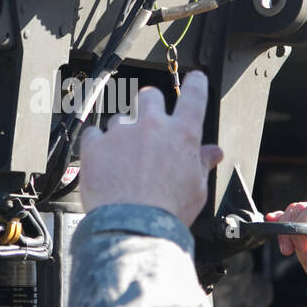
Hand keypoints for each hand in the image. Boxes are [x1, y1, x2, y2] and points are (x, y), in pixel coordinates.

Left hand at [79, 71, 224, 226]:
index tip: (195, 78)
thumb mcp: (196, 189)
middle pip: (150, 97)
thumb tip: (212, 153)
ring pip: (120, 119)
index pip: (194, 96)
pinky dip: (98, 145)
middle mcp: (152, 126)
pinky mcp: (95, 145)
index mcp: (182, 134)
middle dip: (150, 107)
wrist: (133, 227)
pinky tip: (103, 162)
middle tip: (149, 128)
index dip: (196, 84)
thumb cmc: (167, 212)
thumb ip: (202, 164)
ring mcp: (121, 133)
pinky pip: (94, 134)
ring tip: (124, 161)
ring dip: (122, 133)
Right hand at [266, 199, 306, 297]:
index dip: (304, 221)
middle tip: (297, 252)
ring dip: (284, 231)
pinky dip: (279, 226)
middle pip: (302, 209)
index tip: (304, 244)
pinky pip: (289, 225)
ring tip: (288, 251)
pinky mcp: (306, 239)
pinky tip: (271, 226)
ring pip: (292, 215)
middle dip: (292, 229)